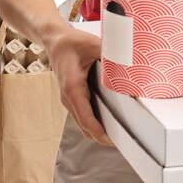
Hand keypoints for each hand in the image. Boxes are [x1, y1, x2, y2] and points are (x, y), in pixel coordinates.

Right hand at [46, 27, 111, 145]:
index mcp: (72, 88)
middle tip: (122, 142)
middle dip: (101, 137)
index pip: (86, 117)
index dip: (98, 131)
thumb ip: (109, 53)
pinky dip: (93, 123)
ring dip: (97, 132)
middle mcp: (68, 97)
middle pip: (85, 126)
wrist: (54, 40)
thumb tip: (128, 60)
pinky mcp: (72, 97)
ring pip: (83, 123)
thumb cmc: (71, 43)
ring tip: (117, 136)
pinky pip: (82, 115)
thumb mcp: (92, 44)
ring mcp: (69, 99)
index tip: (111, 140)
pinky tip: (107, 123)